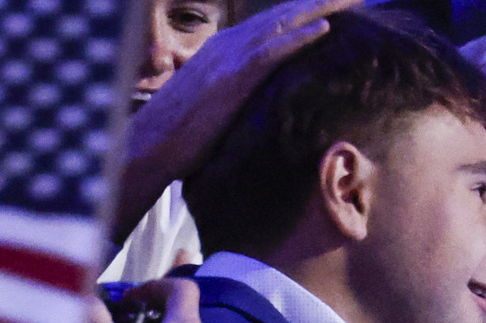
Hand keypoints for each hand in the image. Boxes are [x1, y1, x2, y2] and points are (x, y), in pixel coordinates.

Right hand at [113, 0, 361, 240]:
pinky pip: (272, 51)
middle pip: (283, 16)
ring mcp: (230, 58)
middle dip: (320, 2)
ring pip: (282, 24)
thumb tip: (262, 102)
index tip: (336, 5)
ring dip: (319, 9)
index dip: (305, 12)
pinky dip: (300, 37)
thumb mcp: (215, 103)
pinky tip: (326, 27)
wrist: (148, 146)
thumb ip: (238, 93)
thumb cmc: (180, 133)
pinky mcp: (232, 78)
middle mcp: (228, 45)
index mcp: (226, 50)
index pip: (273, 24)